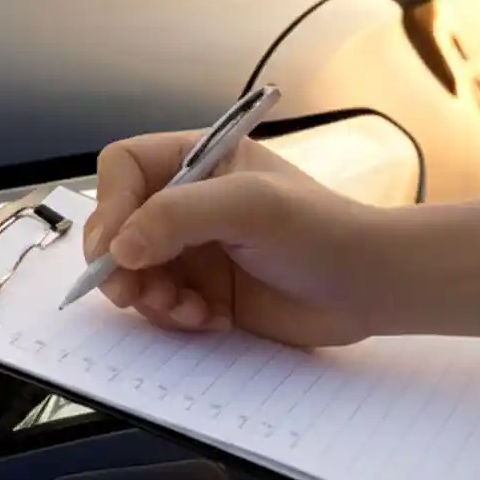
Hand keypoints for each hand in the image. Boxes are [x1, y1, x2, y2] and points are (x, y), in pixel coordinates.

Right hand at [85, 130, 389, 346]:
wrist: (370, 289)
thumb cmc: (321, 232)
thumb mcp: (249, 207)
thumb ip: (178, 216)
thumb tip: (118, 248)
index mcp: (196, 160)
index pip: (122, 170)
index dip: (110, 207)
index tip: (115, 249)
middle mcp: (187, 201)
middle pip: (116, 226)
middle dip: (119, 264)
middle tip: (129, 294)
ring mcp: (191, 248)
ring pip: (131, 271)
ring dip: (148, 296)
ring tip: (187, 309)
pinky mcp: (201, 290)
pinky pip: (158, 304)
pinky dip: (173, 316)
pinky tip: (210, 318)